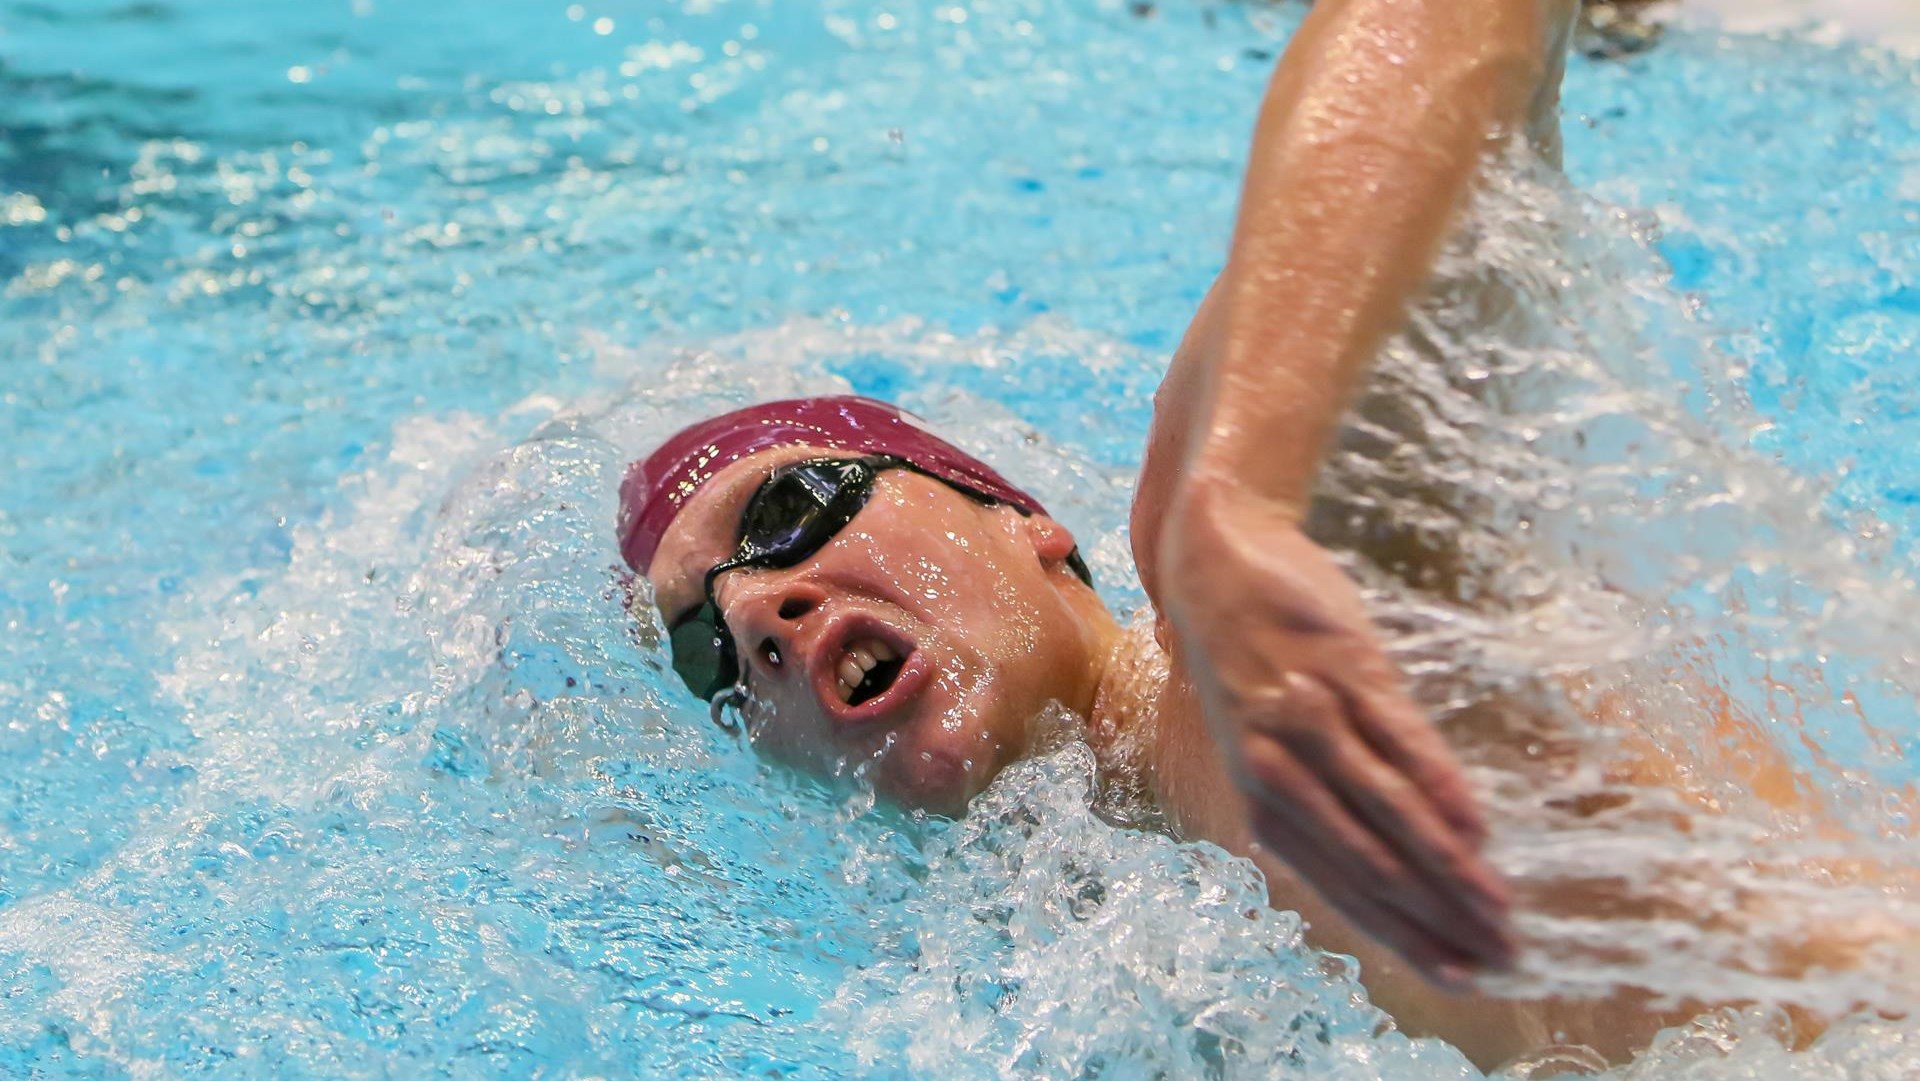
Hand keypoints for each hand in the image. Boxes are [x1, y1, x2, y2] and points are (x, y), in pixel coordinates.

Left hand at [1156, 480, 1512, 986]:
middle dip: (1434, 918)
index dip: (1397, 934)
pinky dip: (1438, 785)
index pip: (1337, 882)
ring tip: (1498, 909)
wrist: (1213, 555)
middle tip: (1498, 959)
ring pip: (1387, 807)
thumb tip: (1376, 868)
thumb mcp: (1259, 739)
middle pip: (1367, 860)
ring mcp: (1311, 712)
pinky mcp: (1344, 663)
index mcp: (1259, 792)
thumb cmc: (1245, 659)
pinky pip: (1398, 735)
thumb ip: (1310, 800)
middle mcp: (1279, 762)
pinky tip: (1475, 829)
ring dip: (1446, 867)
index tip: (1453, 974)